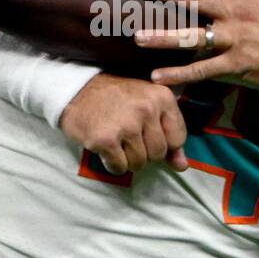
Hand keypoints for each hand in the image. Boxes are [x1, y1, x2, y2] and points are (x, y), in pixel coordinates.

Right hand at [60, 74, 188, 174]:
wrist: (76, 89)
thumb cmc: (115, 98)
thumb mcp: (147, 105)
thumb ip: (169, 135)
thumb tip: (182, 167)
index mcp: (162, 97)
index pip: (178, 138)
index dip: (164, 144)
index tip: (147, 135)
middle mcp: (147, 109)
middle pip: (158, 154)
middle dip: (144, 153)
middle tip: (128, 138)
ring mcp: (126, 125)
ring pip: (140, 163)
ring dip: (127, 160)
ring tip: (117, 142)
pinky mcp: (106, 139)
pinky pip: (119, 167)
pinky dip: (113, 164)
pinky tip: (106, 149)